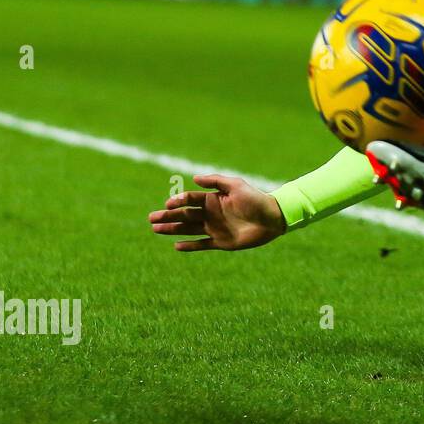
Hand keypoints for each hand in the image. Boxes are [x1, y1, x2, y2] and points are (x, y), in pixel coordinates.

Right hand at [148, 174, 286, 250]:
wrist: (273, 218)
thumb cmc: (256, 199)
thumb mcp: (236, 185)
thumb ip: (216, 181)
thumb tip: (193, 178)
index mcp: (213, 199)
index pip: (190, 200)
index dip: (178, 201)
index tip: (168, 204)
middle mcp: (211, 214)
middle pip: (185, 215)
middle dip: (168, 217)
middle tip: (151, 218)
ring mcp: (215, 228)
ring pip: (188, 229)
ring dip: (172, 230)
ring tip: (156, 229)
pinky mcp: (221, 242)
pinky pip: (202, 244)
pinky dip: (190, 246)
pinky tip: (176, 246)